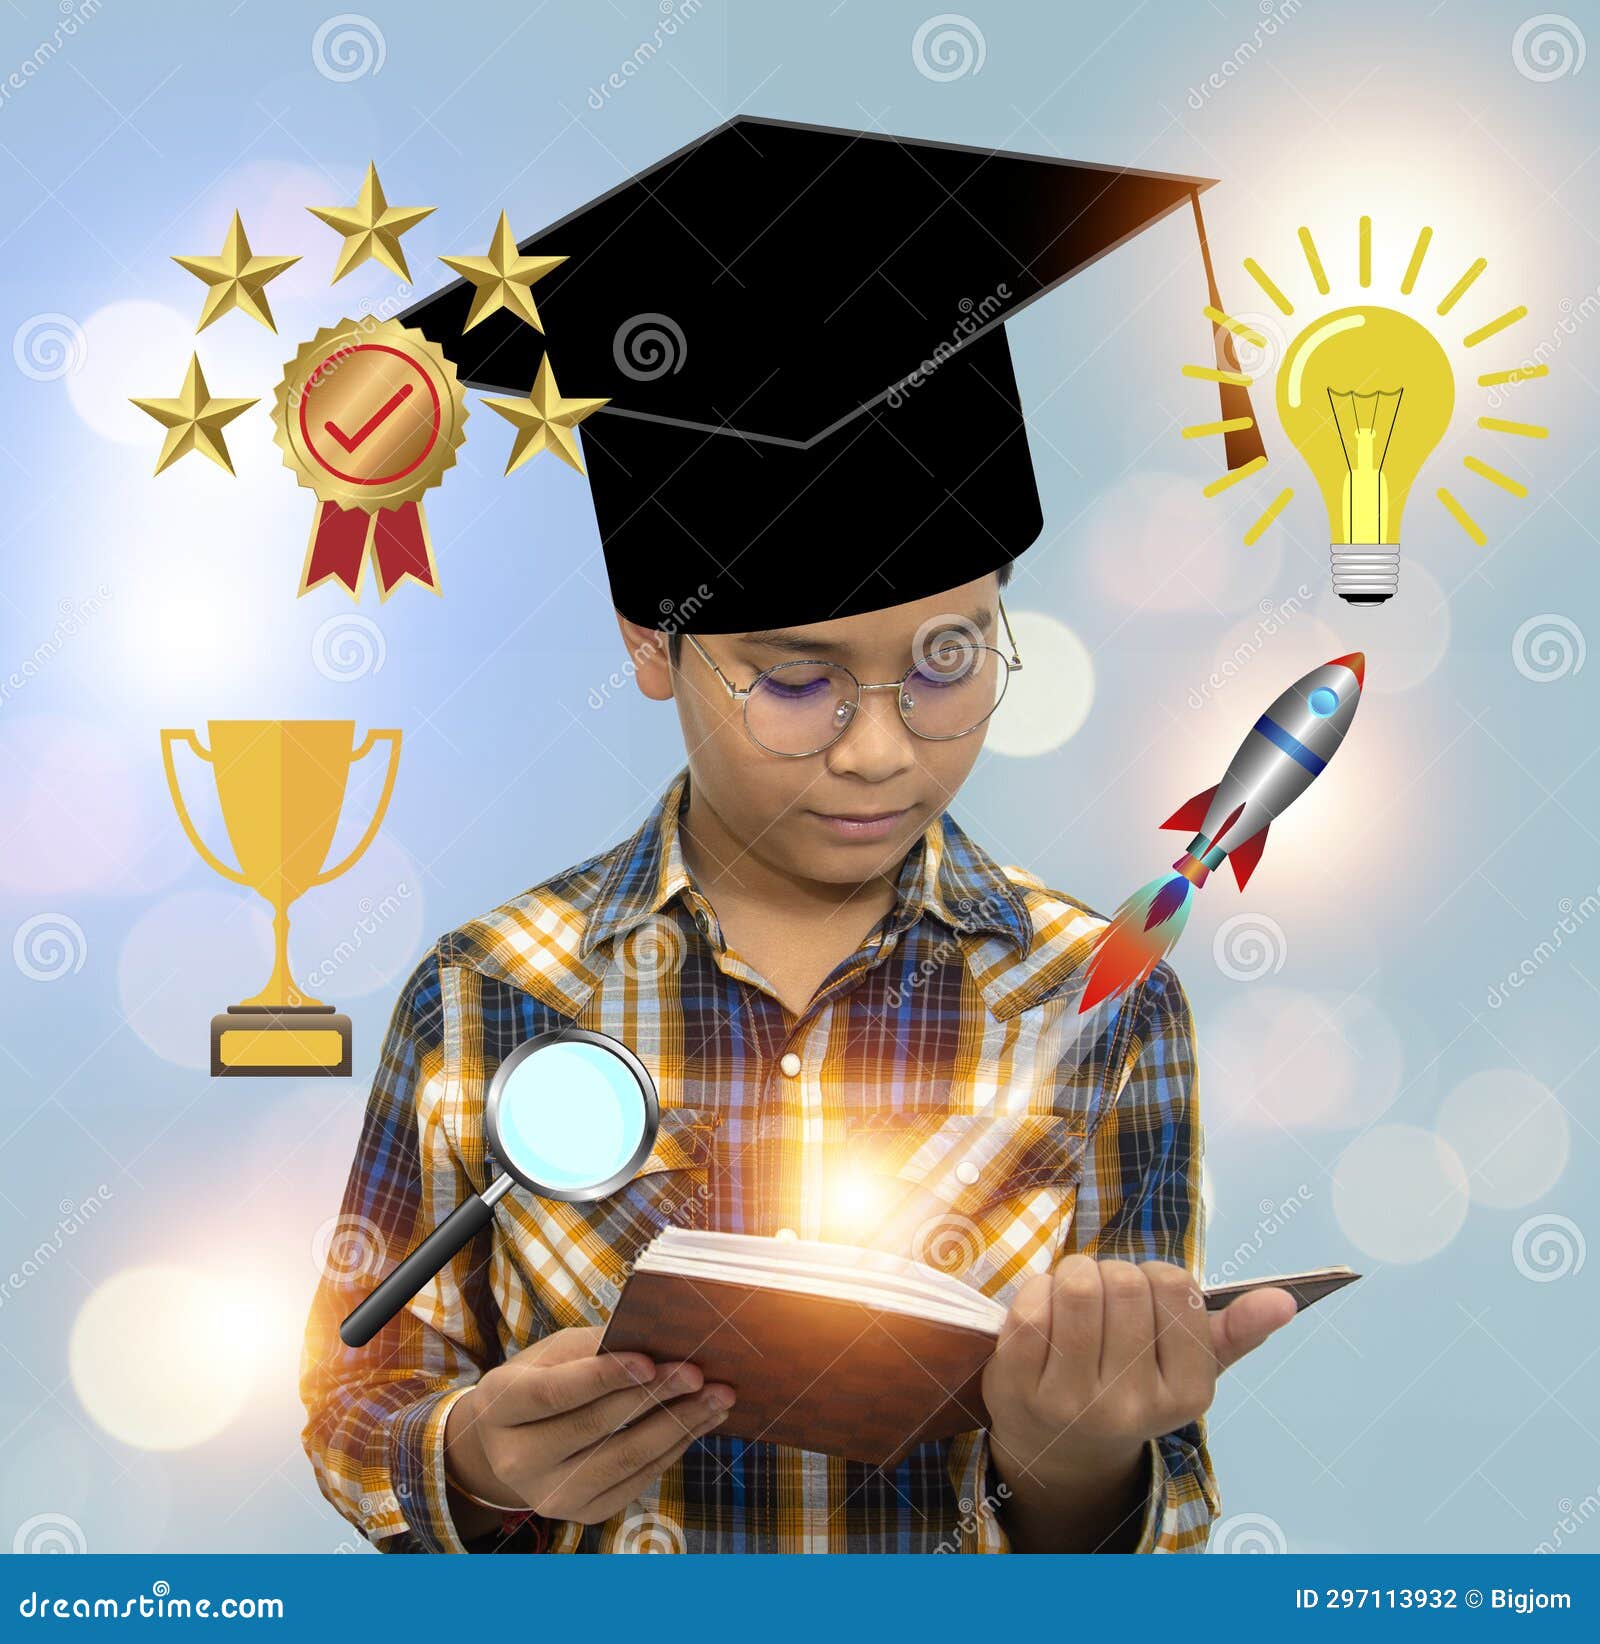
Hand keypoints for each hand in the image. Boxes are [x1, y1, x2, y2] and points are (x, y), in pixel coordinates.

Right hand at [443, 1326, 734, 1527]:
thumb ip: (597, 1347)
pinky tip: (699, 1422)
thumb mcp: (553, 1353)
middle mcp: (517, 1460)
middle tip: (699, 1373)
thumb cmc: (540, 1380)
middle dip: (655, 1397)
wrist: (510, 1446)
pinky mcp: (583, 1513)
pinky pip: (636, 1480)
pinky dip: (673, 1449)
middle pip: (595, 1427)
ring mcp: (550, 1495)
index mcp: (499, 1406)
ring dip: (678, 1426)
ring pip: (623, 1459)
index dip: (603, 1377)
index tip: (650, 1361)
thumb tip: (659, 1341)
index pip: (554, 1393)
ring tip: (717, 1398)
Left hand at [982, 1257, 1294, 1515]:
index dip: (1158, 1276)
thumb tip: (1284, 1299)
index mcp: (1185, 1397)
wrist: (1060, 1450)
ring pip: (1079, 1286)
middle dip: (1114, 1272)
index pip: (1178, 1288)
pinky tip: (1044, 1313)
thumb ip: (1235, 1330)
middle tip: (1107, 1293)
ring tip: (1076, 1293)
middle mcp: (1131, 1406)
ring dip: (1075, 1272)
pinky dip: (1037, 1290)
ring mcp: (1071, 1400)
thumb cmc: (1131, 1387)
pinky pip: (1033, 1303)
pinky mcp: (1019, 1386)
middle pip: (1126, 1283)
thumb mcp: (1187, 1368)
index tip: (1148, 1299)